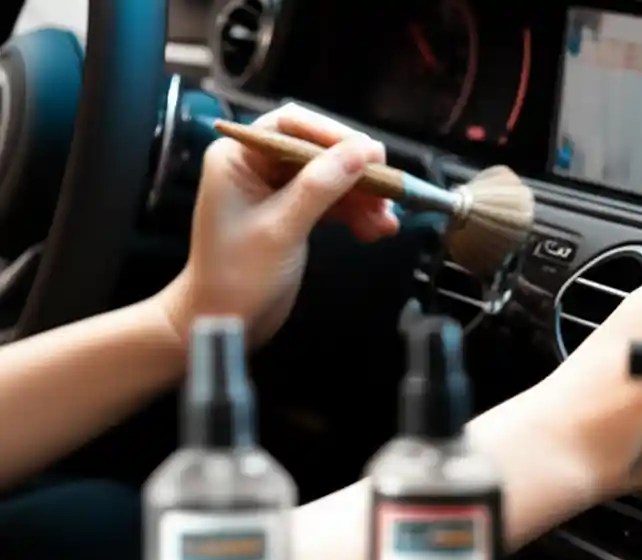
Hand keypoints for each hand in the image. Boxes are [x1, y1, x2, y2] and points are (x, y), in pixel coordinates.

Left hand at [157, 104, 400, 345]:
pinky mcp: (293, 215)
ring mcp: (276, 191)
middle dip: (355, 173)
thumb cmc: (237, 275)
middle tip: (388, 191)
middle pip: (317, 151)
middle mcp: (256, 166)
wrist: (221, 323)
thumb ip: (321, 186)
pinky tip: (375, 231)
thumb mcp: (281, 228)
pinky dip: (355, 215)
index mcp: (238, 157)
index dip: (334, 136)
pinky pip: (331, 203)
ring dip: (362, 198)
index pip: (291, 125)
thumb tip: (363, 152)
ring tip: (387, 222)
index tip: (372, 155)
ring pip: (331, 178)